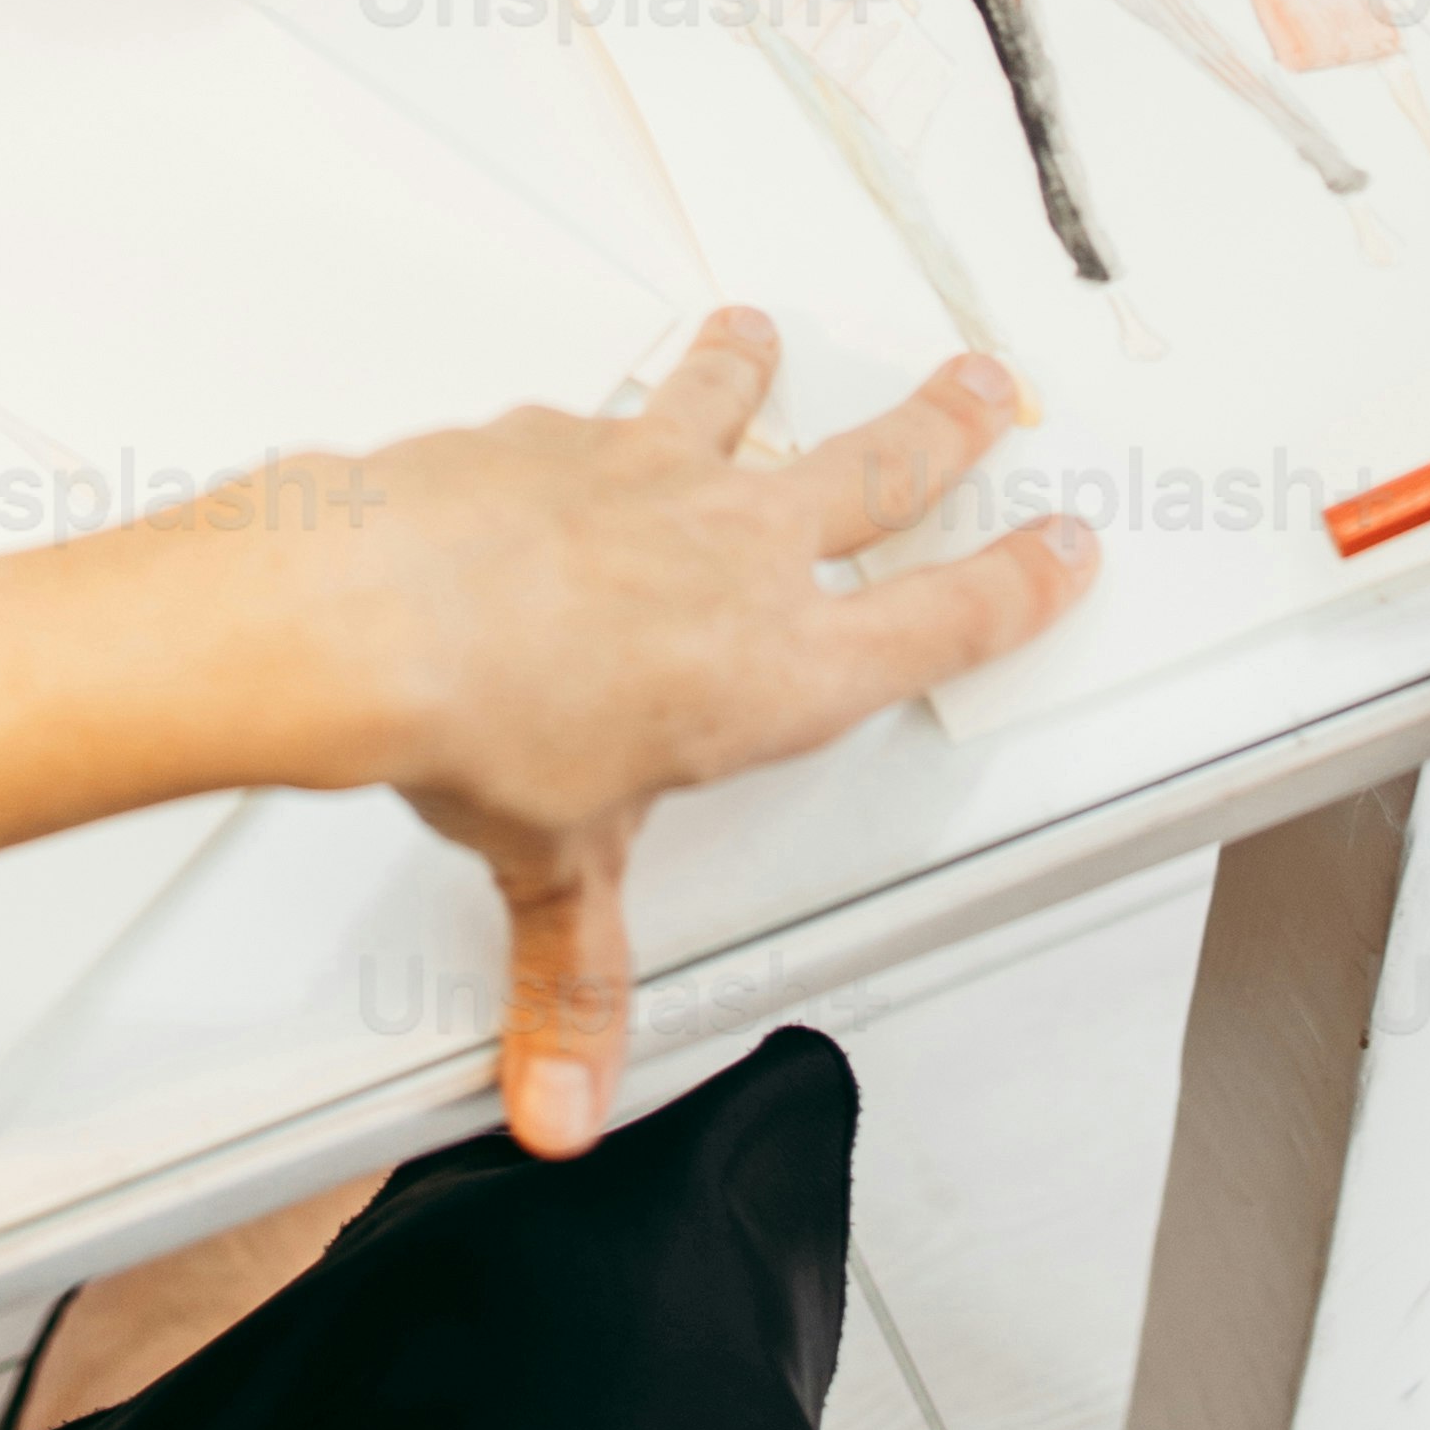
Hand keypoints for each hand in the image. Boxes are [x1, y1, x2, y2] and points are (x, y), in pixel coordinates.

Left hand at [363, 320, 1096, 1150]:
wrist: (370, 608)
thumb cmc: (482, 720)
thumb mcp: (554, 869)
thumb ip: (573, 979)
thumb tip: (563, 1092)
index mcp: (777, 670)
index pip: (942, 623)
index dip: (1018, 586)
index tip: (1060, 548)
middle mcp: (735, 552)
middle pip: (879, 472)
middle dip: (942, 429)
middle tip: (977, 387)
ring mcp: (650, 474)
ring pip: (738, 403)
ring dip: (757, 371)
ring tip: (764, 337)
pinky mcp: (557, 433)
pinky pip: (598, 411)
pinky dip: (598, 412)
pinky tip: (571, 418)